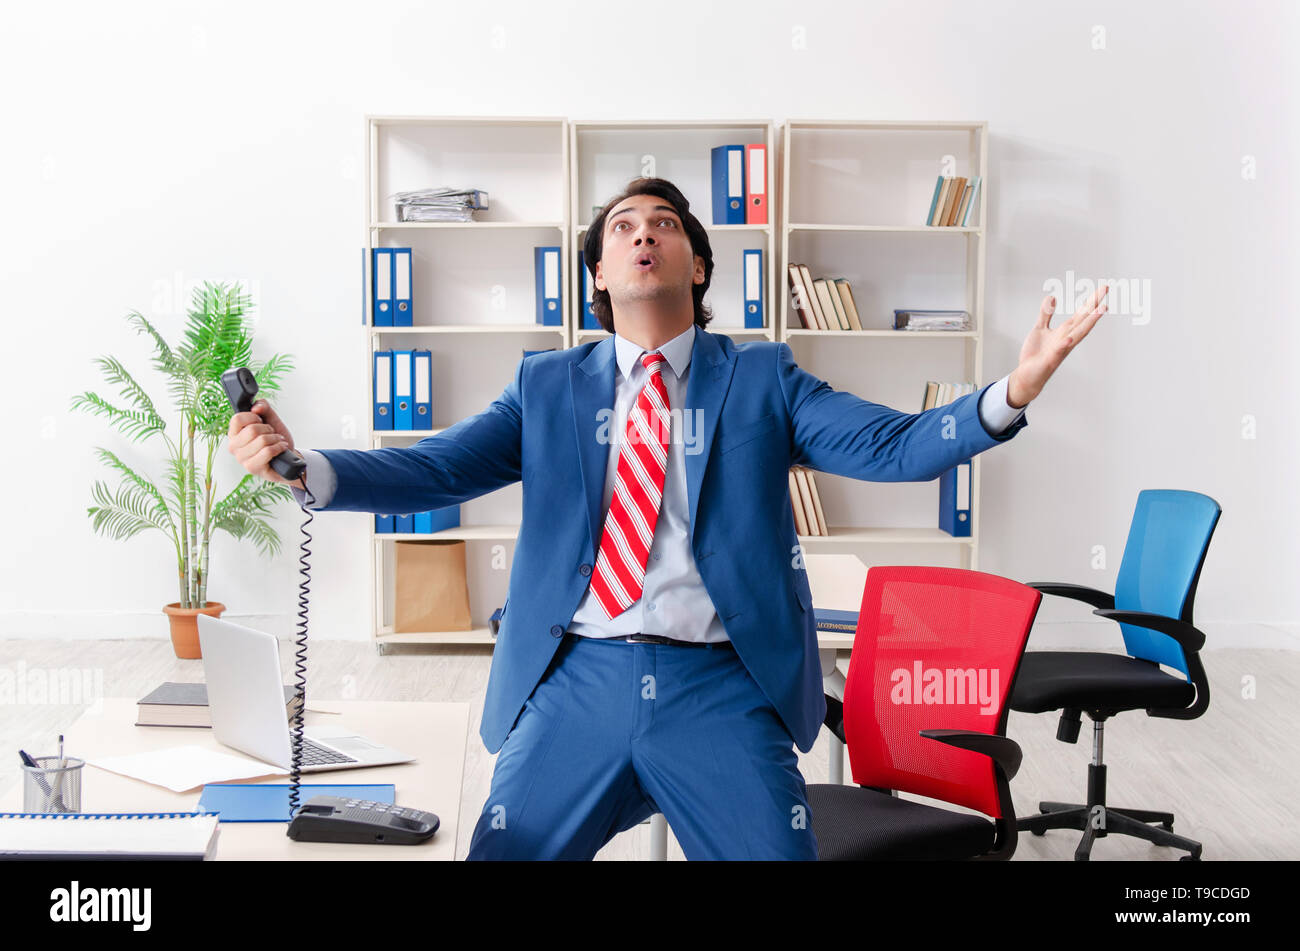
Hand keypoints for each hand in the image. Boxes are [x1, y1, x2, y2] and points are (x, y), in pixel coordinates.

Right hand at [227, 399, 297, 483]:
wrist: (287, 458)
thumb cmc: (275, 439)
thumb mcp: (271, 419)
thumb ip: (263, 407)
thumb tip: (255, 407)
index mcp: (234, 433)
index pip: (237, 419)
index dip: (254, 417)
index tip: (261, 422)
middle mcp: (234, 446)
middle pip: (252, 430)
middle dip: (269, 429)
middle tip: (272, 434)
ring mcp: (241, 458)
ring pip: (262, 440)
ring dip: (276, 439)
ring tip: (277, 442)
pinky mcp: (252, 467)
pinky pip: (268, 451)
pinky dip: (279, 447)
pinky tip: (281, 448)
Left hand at [1007, 284, 1108, 407]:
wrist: (1027, 376)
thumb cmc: (1036, 354)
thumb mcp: (1040, 329)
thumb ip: (1046, 314)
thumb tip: (1052, 296)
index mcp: (1065, 331)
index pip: (1081, 314)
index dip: (1092, 301)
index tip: (1104, 288)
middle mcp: (1067, 339)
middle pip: (1083, 319)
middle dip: (1095, 305)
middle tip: (1106, 289)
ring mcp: (1060, 350)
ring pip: (1077, 334)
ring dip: (1088, 323)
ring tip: (1100, 309)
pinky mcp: (1050, 360)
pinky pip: (1058, 351)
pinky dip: (1063, 345)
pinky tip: (1068, 339)